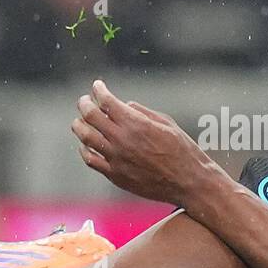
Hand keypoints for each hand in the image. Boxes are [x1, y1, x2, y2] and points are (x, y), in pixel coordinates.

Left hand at [71, 79, 221, 205]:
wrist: (188, 181)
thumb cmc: (182, 149)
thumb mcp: (166, 123)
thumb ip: (142, 112)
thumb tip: (124, 104)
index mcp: (136, 123)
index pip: (106, 101)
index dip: (99, 90)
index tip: (97, 86)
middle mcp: (122, 140)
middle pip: (90, 116)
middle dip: (85, 104)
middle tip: (85, 101)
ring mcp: (116, 159)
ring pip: (85, 137)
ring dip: (79, 125)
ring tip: (79, 121)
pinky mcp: (115, 175)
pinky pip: (91, 160)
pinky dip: (85, 149)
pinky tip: (86, 145)